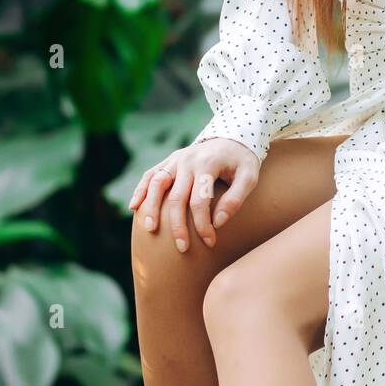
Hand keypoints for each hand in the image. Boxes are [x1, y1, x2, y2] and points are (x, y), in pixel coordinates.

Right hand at [128, 138, 259, 250]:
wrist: (232, 137)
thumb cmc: (242, 162)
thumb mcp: (249, 176)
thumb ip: (236, 198)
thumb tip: (218, 223)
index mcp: (208, 163)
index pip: (200, 200)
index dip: (203, 224)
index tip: (210, 242)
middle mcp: (188, 159)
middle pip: (176, 197)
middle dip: (178, 225)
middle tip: (182, 249)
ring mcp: (176, 159)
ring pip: (157, 183)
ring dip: (151, 207)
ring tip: (151, 230)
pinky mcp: (169, 160)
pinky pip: (150, 174)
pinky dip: (141, 190)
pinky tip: (135, 207)